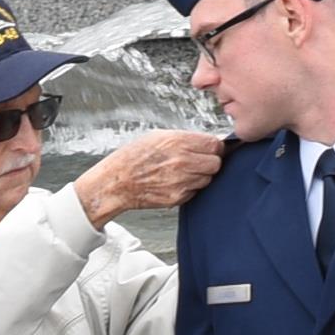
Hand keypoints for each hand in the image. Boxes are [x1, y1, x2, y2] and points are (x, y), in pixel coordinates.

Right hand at [72, 130, 221, 225]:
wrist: (118, 181)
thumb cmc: (134, 156)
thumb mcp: (159, 136)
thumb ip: (186, 138)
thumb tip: (208, 142)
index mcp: (178, 142)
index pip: (215, 144)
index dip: (214, 147)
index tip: (210, 148)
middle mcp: (182, 161)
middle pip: (216, 163)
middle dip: (210, 161)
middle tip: (198, 161)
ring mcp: (181, 181)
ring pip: (208, 178)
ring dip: (200, 175)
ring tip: (183, 171)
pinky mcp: (178, 197)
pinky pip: (196, 191)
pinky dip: (190, 187)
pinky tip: (175, 181)